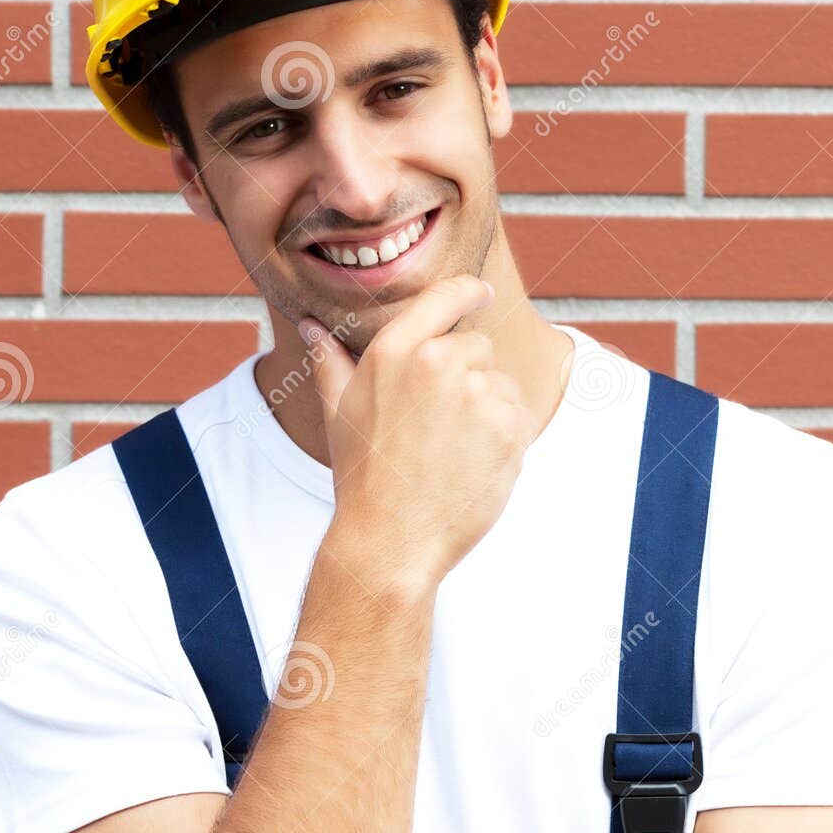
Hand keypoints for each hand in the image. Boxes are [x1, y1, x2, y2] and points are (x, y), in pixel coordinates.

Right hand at [300, 275, 534, 593]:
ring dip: (490, 413)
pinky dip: (508, 440)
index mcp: (393, 351)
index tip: (482, 293)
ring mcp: (477, 393)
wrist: (391, 540)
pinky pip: (522, 417)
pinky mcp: (509, 426)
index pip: (444, 297)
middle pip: (478, 348)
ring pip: (503, 385)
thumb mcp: (339, 414)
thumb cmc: (362, 478)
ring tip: (453, 453)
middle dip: (469, 380)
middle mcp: (437, 362)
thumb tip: (310, 327)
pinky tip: (474, 466)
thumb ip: (331, 362)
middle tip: (438, 429)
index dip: (469, 291)